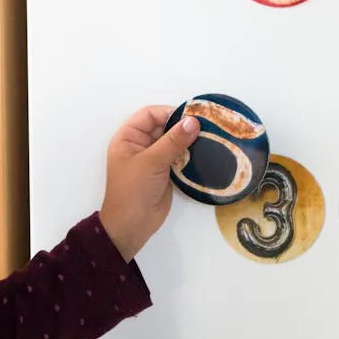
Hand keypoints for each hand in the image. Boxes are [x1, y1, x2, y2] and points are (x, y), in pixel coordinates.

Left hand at [100, 106, 199, 261]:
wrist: (132, 225)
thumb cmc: (133, 190)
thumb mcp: (152, 162)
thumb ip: (173, 141)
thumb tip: (194, 121)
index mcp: (128, 138)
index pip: (150, 115)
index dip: (169, 113)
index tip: (192, 117)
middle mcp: (141, 144)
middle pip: (164, 126)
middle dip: (183, 126)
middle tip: (207, 126)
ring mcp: (154, 158)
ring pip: (174, 141)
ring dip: (190, 140)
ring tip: (210, 138)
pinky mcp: (166, 171)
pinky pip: (181, 156)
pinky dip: (192, 154)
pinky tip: (206, 152)